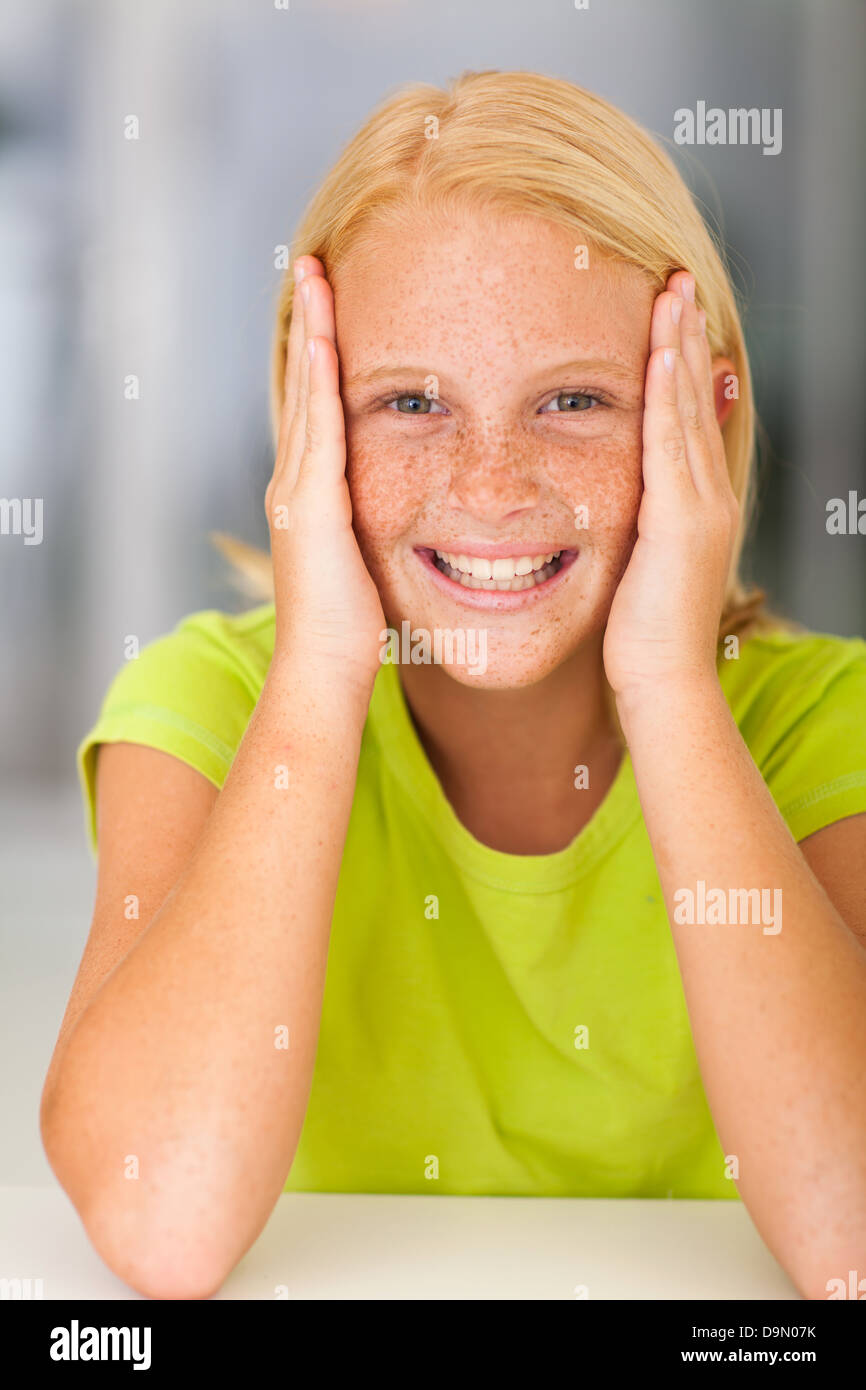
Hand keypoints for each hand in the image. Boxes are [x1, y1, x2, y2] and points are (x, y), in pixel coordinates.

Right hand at [265, 256, 384, 688]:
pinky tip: (327, 334)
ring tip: (313, 276)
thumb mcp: (367, 567)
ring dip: (310, 330)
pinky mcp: (309, 504)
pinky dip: (319, 376)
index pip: (319, 408)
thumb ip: (375, 534)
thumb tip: (406, 522)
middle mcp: (296, 482)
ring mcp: (297, 490)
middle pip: (304, 386)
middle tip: (313, 265)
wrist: (325, 670)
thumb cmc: (352, 633)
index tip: (333, 307)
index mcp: (312, 495)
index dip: (322, 356)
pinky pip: (318, 425)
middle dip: (310, 323)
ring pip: (306, 393)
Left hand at [603, 271, 738, 704]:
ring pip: (687, 411)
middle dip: (687, 337)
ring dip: (680, 347)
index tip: (671, 317)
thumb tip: (623, 502)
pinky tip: (662, 352)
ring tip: (672, 294)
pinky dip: (668, 394)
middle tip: (677, 282)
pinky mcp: (681, 521)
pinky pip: (670, 443)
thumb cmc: (642, 636)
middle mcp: (708, 496)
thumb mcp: (640, 567)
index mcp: (696, 504)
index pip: (689, 418)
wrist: (664, 680)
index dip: (683, 365)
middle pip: (696, 401)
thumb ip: (637, 526)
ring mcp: (701, 506)